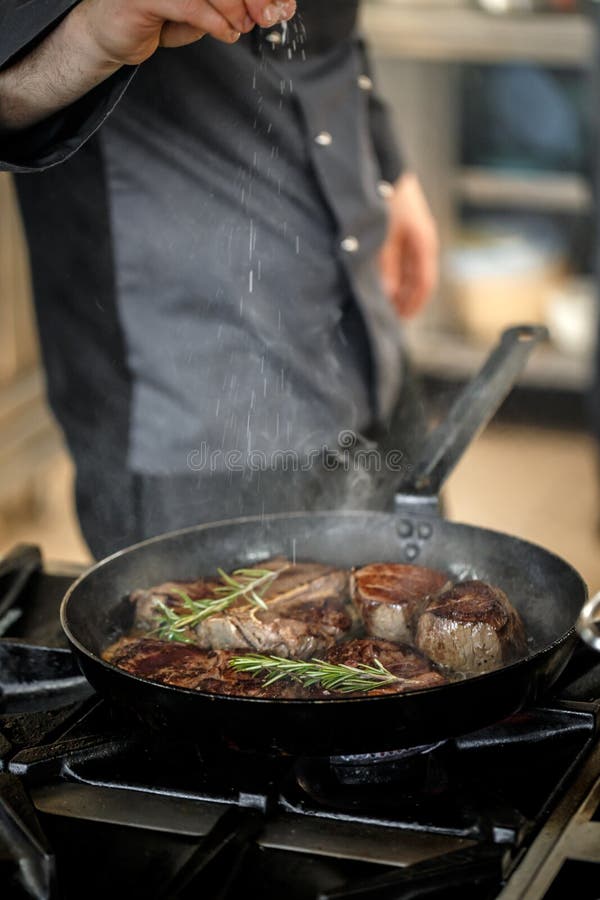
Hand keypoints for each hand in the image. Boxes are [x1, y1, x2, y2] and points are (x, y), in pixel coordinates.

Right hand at [75, 0, 296, 66]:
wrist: (111, 36)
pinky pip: (190, 4)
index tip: (281, 4)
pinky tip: (228, 33)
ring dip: (236, 8)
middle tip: (270, 14)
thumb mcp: (202, 10)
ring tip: (244, 26)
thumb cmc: (156, 18)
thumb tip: (270, 7)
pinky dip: (216, 21)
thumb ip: (230, 5)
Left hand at [378, 173, 438, 318]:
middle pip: (417, 279)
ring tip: (382, 303)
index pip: (424, 283)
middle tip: (388, 317)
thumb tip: (387, 294)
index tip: (401, 320)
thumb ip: (385, 267)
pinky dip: (392, 274)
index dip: (413, 304)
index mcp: (424, 243)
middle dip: (404, 300)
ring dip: (397, 288)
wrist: (383, 163)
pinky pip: (401, 259)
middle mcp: (422, 241)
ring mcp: (413, 234)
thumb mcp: (383, 236)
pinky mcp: (402, 228)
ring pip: (408, 270)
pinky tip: (379, 281)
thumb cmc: (385, 198)